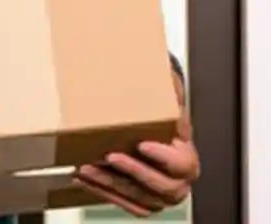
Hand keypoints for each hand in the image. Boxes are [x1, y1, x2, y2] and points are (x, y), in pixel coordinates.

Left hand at [75, 73, 199, 216]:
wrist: (147, 130)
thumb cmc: (156, 111)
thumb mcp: (165, 93)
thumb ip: (167, 85)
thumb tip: (161, 67)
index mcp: (186, 154)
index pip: (182, 163)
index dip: (164, 157)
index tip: (142, 143)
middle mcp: (178, 180)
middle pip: (164, 187)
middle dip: (134, 172)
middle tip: (110, 155)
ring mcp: (159, 194)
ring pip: (140, 198)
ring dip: (111, 184)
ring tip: (86, 167)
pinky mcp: (140, 200)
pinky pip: (124, 203)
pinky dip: (102, 192)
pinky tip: (84, 178)